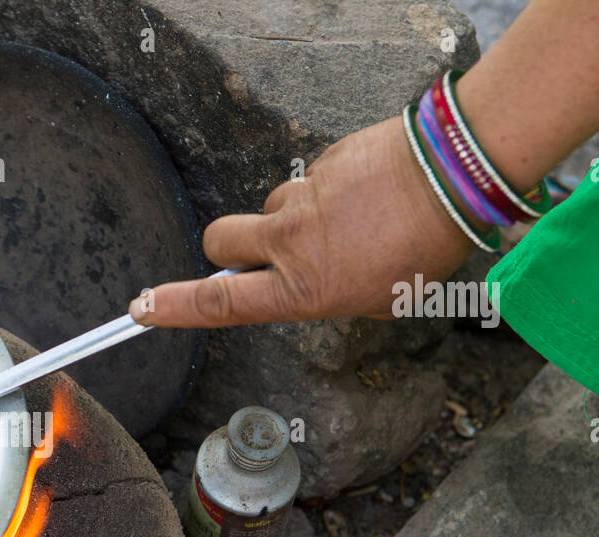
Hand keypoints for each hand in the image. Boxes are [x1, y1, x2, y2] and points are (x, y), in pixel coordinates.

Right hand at [129, 116, 473, 327]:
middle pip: (220, 240)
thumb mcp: (379, 300)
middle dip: (225, 248)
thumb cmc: (425, 248)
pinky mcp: (319, 164)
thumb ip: (330, 296)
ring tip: (349, 222)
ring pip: (273, 209)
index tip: (143, 309)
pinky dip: (329, 192)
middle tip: (255, 253)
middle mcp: (290, 244)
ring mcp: (301, 200)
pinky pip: (309, 182)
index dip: (175, 308)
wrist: (455, 176)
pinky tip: (368, 196)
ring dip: (295, 218)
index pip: (220, 303)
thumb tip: (309, 283)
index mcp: (302, 289)